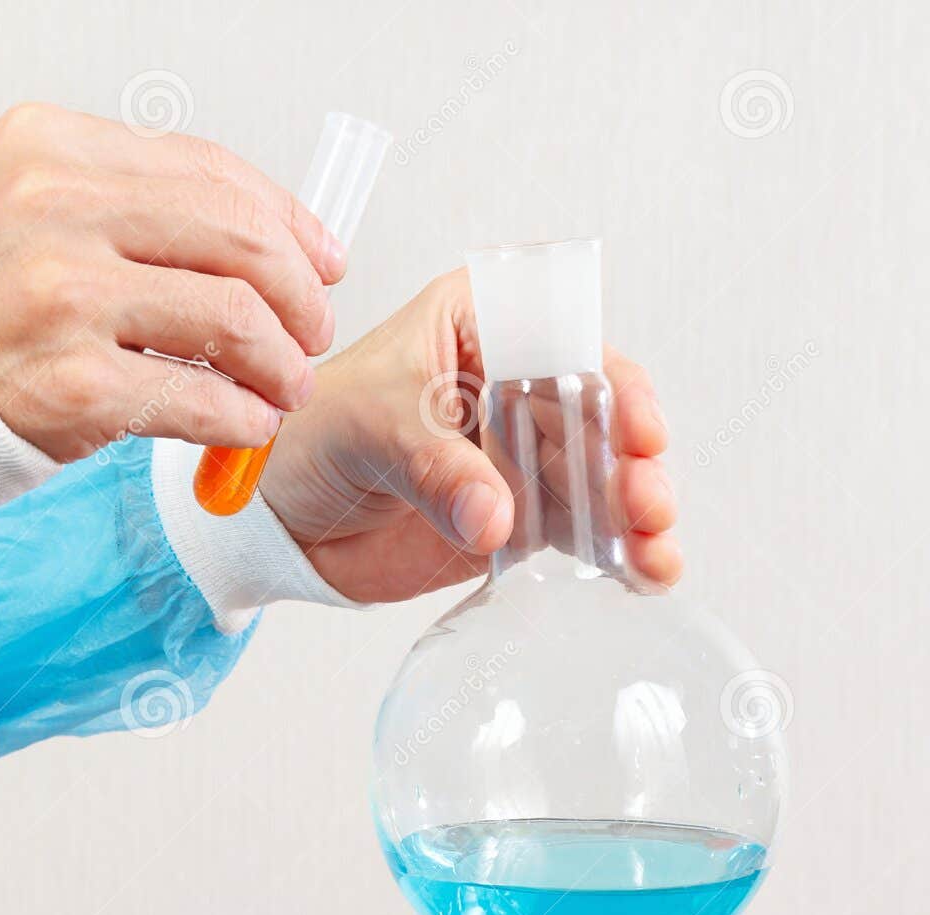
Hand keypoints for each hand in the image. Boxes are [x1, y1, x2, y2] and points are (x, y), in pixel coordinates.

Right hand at [0, 103, 344, 461]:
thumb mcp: (26, 208)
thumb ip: (132, 207)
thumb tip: (270, 238)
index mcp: (53, 146)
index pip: (212, 171)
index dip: (289, 221)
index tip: (322, 262)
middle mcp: (58, 207)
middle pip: (240, 239)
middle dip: (301, 296)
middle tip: (314, 334)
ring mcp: (63, 296)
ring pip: (235, 320)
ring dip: (284, 365)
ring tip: (287, 389)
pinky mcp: (70, 385)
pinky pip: (200, 400)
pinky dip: (244, 420)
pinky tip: (247, 428)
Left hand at [260, 270, 681, 602]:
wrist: (275, 519)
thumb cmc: (309, 437)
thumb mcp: (367, 427)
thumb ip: (433, 468)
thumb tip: (496, 520)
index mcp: (484, 324)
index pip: (568, 343)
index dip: (614, 386)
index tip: (639, 432)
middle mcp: (516, 382)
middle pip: (600, 418)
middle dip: (632, 464)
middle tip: (647, 506)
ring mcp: (523, 452)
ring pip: (600, 477)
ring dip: (635, 516)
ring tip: (654, 556)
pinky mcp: (518, 515)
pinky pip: (578, 530)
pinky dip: (612, 554)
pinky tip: (645, 576)